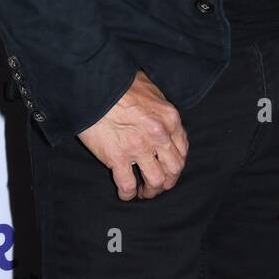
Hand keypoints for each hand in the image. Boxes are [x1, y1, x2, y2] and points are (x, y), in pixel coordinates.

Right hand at [77, 71, 188, 200]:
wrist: (96, 87)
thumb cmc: (121, 83)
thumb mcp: (151, 89)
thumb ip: (160, 108)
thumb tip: (161, 119)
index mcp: (170, 118)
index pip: (182, 150)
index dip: (176, 163)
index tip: (168, 168)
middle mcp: (160, 136)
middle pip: (173, 169)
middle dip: (167, 181)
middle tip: (158, 185)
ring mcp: (139, 148)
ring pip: (155, 181)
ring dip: (151, 191)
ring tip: (143, 192)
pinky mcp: (118, 158)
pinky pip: (128, 185)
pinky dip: (128, 194)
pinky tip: (126, 193)